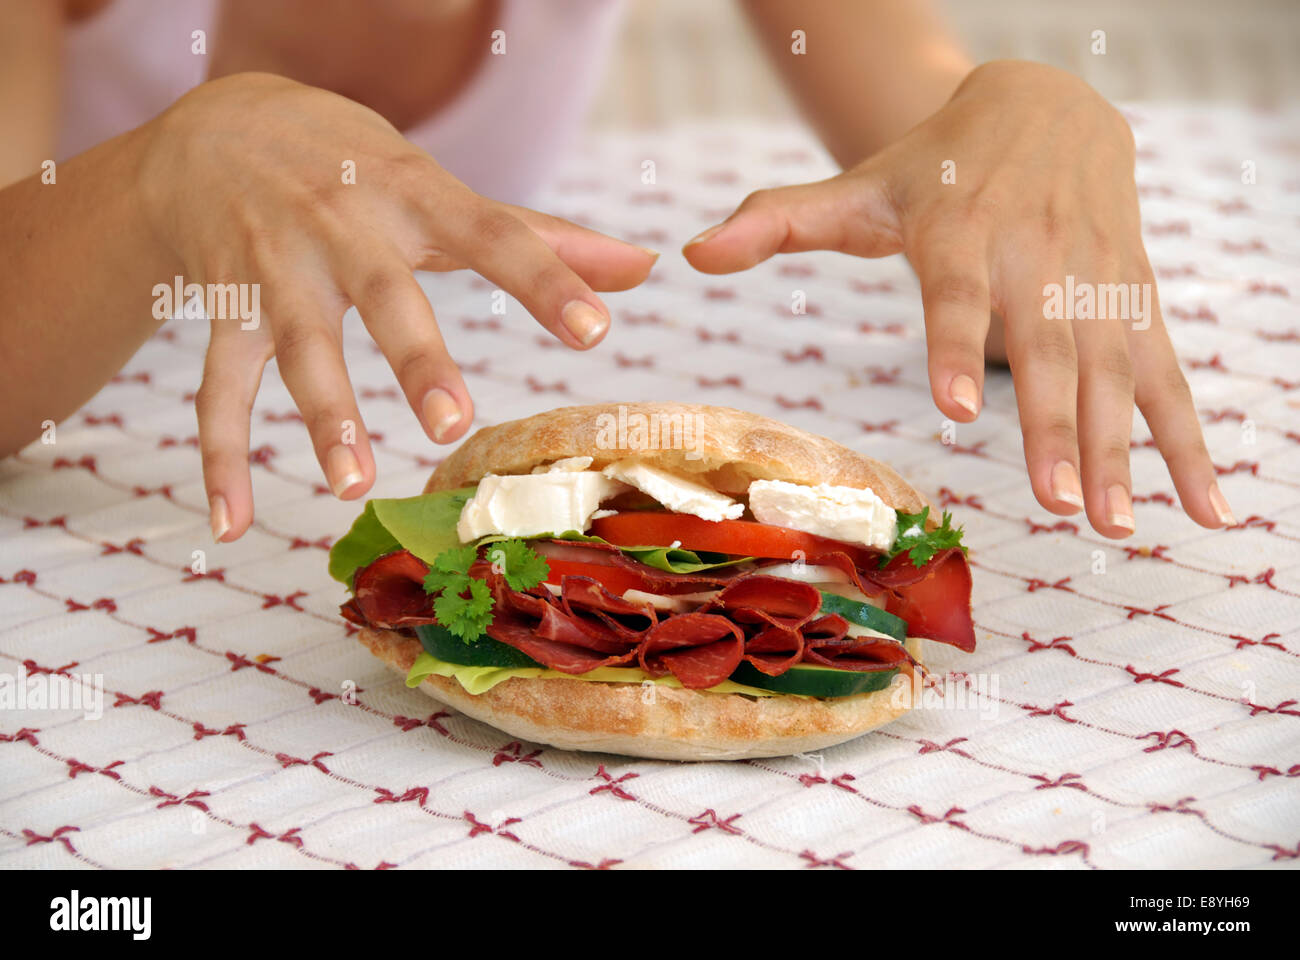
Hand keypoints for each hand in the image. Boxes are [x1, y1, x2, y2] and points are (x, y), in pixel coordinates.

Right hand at [137, 73, 655, 541]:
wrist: (218, 125)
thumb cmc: (355, 165)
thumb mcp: (439, 186)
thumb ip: (539, 235)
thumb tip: (643, 268)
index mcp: (413, 194)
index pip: (490, 234)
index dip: (543, 281)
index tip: (596, 332)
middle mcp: (341, 226)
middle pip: (383, 294)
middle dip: (415, 356)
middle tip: (453, 423)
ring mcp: (276, 268)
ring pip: (298, 344)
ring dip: (323, 414)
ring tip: (354, 485)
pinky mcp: (224, 308)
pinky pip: (218, 386)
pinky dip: (221, 456)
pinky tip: (233, 523)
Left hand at [682, 60, 1232, 538]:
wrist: (1045, 104)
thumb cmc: (934, 166)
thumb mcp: (858, 188)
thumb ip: (779, 222)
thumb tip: (690, 255)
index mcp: (963, 233)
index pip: (958, 295)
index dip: (957, 347)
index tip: (953, 407)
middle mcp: (1038, 260)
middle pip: (1048, 349)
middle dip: (1054, 428)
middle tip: (1056, 503)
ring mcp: (1096, 283)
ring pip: (1113, 372)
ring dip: (1120, 449)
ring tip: (1113, 524)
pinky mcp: (1136, 300)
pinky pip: (1169, 375)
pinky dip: (1190, 442)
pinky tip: (1208, 506)